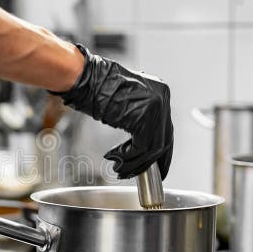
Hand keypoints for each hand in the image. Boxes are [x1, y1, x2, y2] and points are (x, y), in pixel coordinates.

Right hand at [53, 45, 173, 178]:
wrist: (86, 79)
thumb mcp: (126, 99)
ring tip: (119, 167)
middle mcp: (162, 99)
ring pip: (152, 148)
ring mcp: (155, 108)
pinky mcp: (143, 118)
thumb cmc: (97, 87)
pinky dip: (128, 157)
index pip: (166, 130)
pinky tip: (115, 158)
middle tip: (136, 172)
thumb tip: (142, 142)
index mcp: (160, 93)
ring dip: (134, 163)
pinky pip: (142, 147)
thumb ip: (139, 116)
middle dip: (150, 161)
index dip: (160, 152)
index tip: (156, 165)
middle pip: (163, 140)